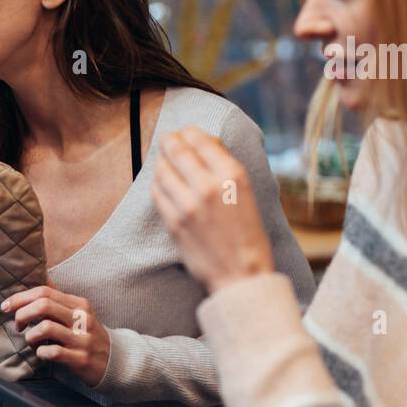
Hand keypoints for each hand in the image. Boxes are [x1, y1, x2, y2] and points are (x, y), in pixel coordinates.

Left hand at [1, 285, 108, 387]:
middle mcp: (82, 318)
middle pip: (43, 305)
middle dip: (22, 314)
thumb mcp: (78, 312)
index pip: (44, 292)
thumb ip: (59, 297)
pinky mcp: (80, 358)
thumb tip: (43, 276)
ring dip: (30, 335)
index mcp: (79, 304)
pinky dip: (41, 352)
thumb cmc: (88, 335)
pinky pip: (53, 352)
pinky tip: (41, 353)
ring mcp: (82, 339)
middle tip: (18, 325)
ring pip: (45, 328)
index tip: (7, 306)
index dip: (20, 298)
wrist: (115, 361)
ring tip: (31, 341)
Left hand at [152, 127, 274, 293]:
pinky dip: (157, 185)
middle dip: (169, 142)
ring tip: (163, 160)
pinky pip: (157, 194)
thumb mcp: (248, 192)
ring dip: (161, 162)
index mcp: (233, 175)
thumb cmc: (249, 234)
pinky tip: (161, 184)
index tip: (184, 132)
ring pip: (163, 171)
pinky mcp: (174, 222)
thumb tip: (206, 144)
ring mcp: (188, 205)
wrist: (241, 274)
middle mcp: (209, 186)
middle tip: (167, 139)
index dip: (188, 133)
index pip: (201, 141)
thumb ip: (227, 167)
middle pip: (178, 151)